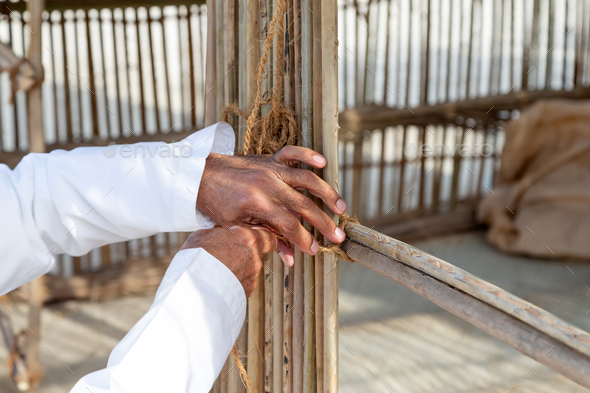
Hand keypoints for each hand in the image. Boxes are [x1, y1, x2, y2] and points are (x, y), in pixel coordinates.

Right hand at [181, 226, 276, 296]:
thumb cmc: (197, 259)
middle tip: (226, 255)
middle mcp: (255, 258)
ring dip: (238, 269)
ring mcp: (252, 277)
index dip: (261, 238)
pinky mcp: (247, 292)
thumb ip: (221, 233)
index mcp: (247, 239)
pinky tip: (219, 282)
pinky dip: (234, 282)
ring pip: (249, 269)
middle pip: (256, 253)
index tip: (249, 239)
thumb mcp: (204, 235)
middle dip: (244, 254)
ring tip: (218, 271)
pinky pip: (243, 283)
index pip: (268, 237)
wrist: (195, 290)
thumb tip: (223, 234)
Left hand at [196, 146, 346, 265]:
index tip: (315, 250)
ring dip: (327, 193)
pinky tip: (323, 162)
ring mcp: (270, 169)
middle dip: (323, 224)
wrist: (199, 176)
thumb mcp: (237, 227)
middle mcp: (268, 184)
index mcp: (258, 204)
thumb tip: (290, 259)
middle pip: (304, 206)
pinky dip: (308, 155)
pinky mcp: (270, 159)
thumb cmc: (217, 205)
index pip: (289, 225)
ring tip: (341, 208)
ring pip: (306, 180)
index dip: (304, 240)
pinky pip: (293, 153)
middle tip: (338, 237)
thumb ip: (266, 239)